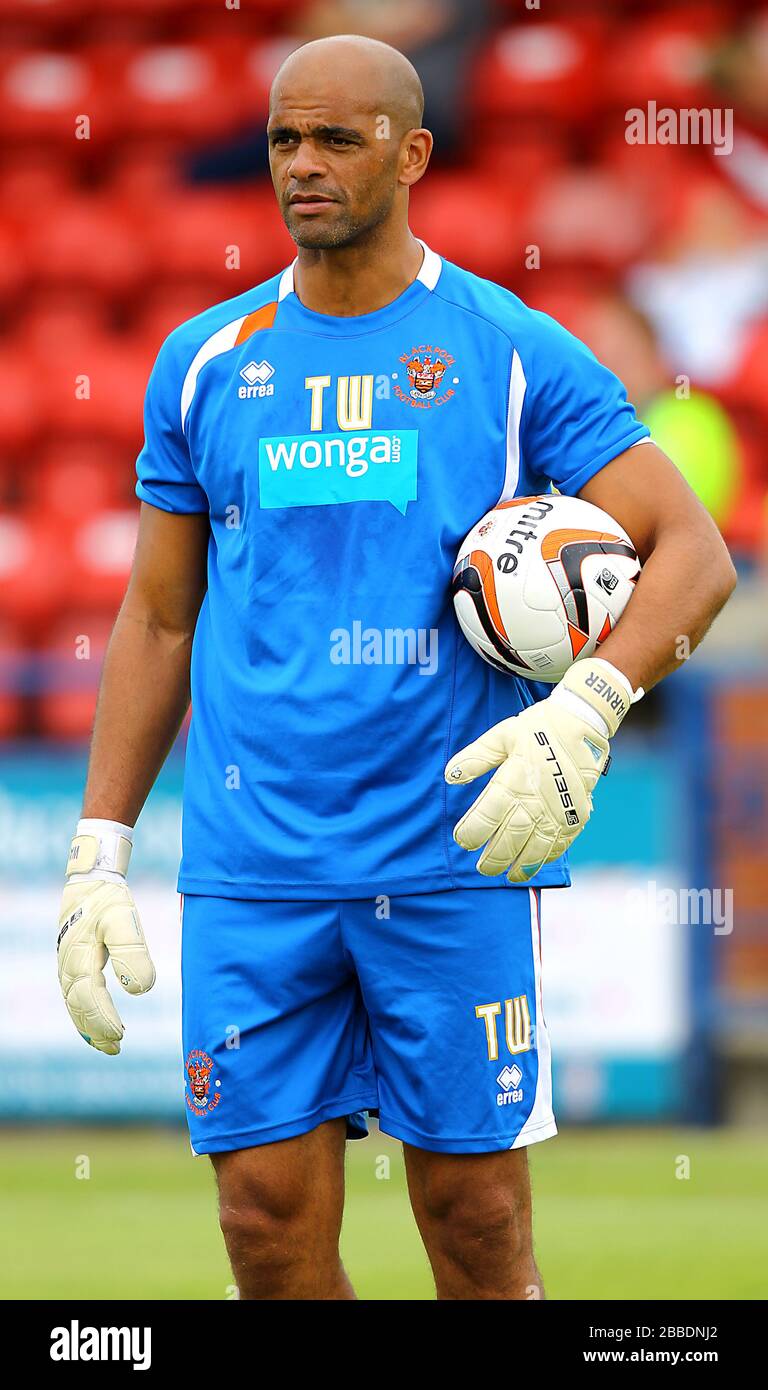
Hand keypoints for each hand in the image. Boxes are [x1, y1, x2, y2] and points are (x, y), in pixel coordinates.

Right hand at [57, 822, 154, 1054]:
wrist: (91, 879)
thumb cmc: (108, 900)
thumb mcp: (123, 922)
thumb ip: (132, 954)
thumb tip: (139, 991)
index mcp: (78, 959)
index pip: (89, 1000)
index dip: (104, 1020)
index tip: (122, 1035)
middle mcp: (68, 967)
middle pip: (78, 1008)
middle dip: (97, 1030)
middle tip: (117, 1048)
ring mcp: (67, 966)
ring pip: (75, 1005)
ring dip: (90, 1026)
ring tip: (110, 1043)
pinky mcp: (73, 963)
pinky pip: (76, 996)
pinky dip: (86, 1013)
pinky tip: (101, 1021)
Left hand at [444, 657, 636, 881]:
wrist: (582, 724)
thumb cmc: (537, 729)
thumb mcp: (501, 736)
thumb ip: (475, 758)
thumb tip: (449, 776)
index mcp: (513, 782)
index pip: (486, 819)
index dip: (471, 834)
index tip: (463, 841)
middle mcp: (536, 802)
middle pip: (509, 841)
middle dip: (493, 859)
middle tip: (482, 869)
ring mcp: (558, 812)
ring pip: (536, 849)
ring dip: (521, 866)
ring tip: (509, 876)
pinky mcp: (576, 815)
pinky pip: (560, 844)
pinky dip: (547, 857)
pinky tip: (536, 862)